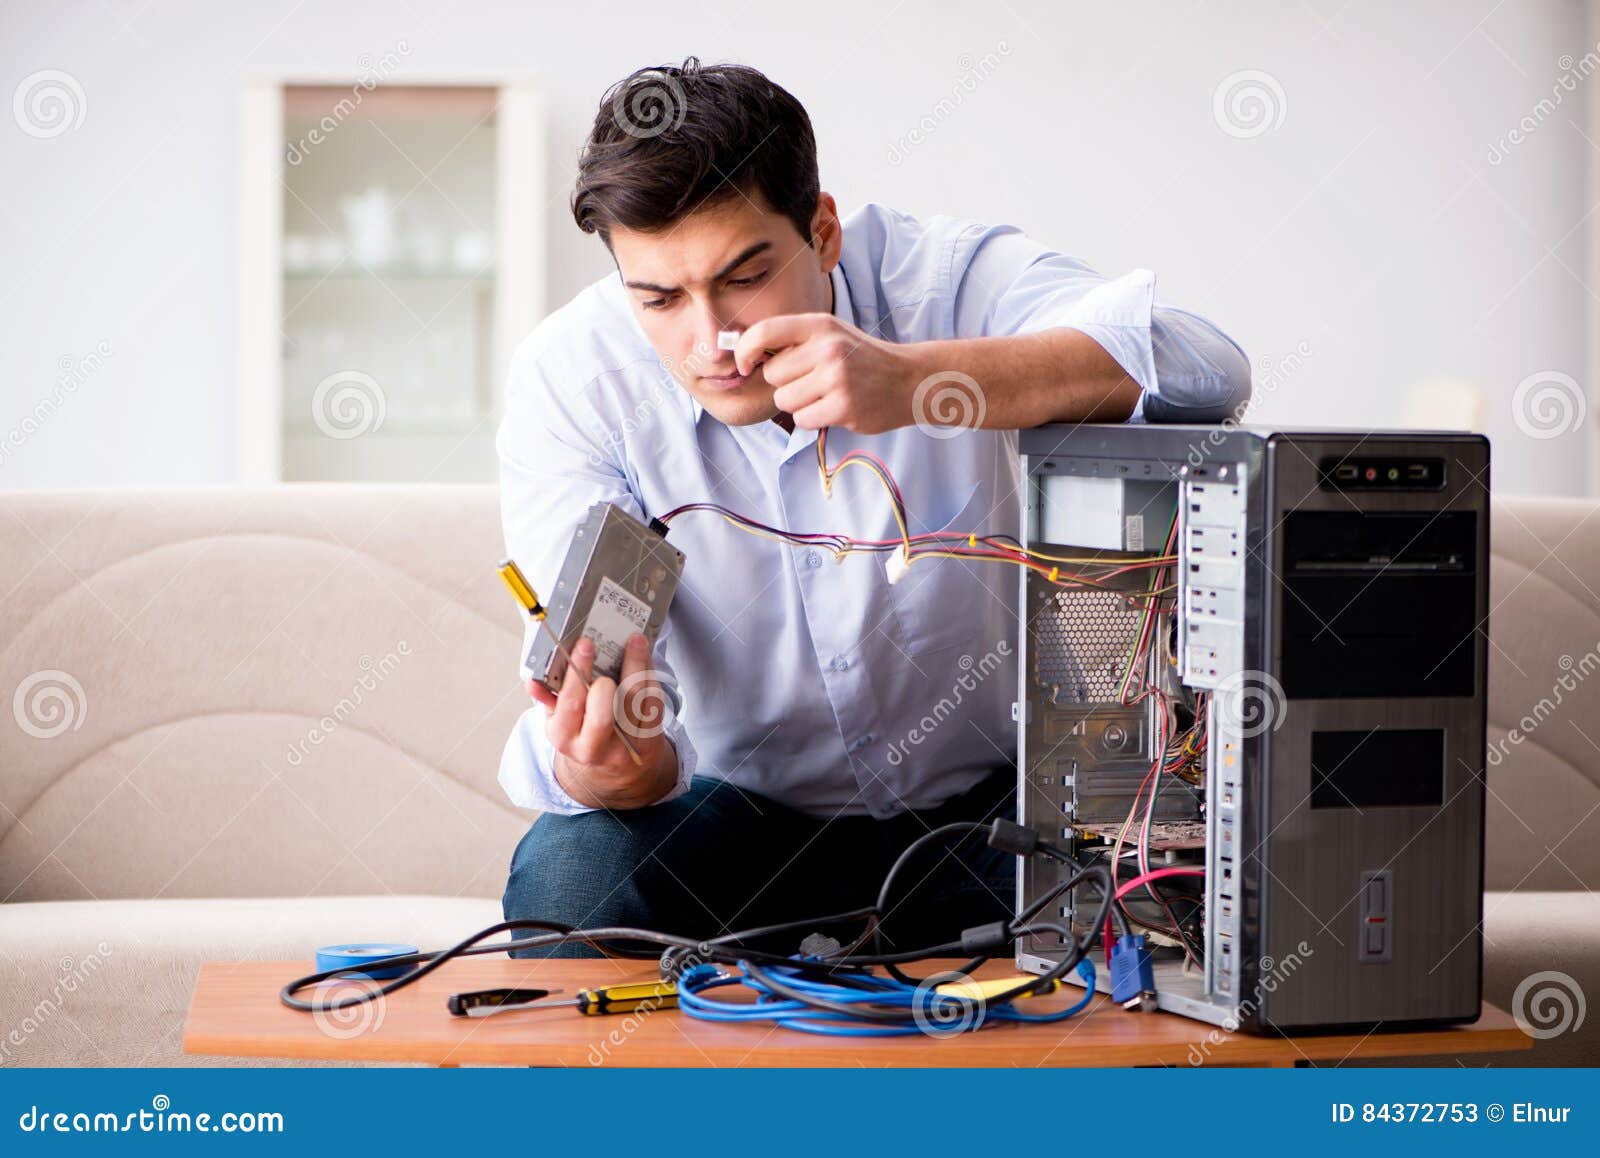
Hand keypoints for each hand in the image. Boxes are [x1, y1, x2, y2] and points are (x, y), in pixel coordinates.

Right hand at [526, 633, 677, 809]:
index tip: (584, 646)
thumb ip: (549, 698)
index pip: (571, 705)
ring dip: (636, 665)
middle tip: (608, 650)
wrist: (615, 764)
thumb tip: (533, 682)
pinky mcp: (649, 740)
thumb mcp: (561, 719)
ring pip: (634, 702)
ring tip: (635, 642)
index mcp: (564, 737)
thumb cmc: (585, 732)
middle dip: (606, 679)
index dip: (578, 674)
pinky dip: (651, 675)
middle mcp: (593, 747)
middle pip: (603, 715)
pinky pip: (653, 702)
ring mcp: (624, 746)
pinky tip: (645, 658)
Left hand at [735, 312, 917, 433]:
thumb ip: (794, 341)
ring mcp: (836, 378)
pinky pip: (802, 419)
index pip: (765, 331)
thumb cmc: (862, 359)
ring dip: (799, 404)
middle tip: (814, 381)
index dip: (744, 350)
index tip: (743, 364)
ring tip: (826, 395)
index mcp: (820, 325)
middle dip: (786, 383)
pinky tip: (835, 409)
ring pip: (784, 400)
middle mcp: (828, 348)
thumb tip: (744, 355)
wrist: (909, 380)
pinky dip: (813, 419)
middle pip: (772, 374)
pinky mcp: (843, 407)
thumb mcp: (831, 335)